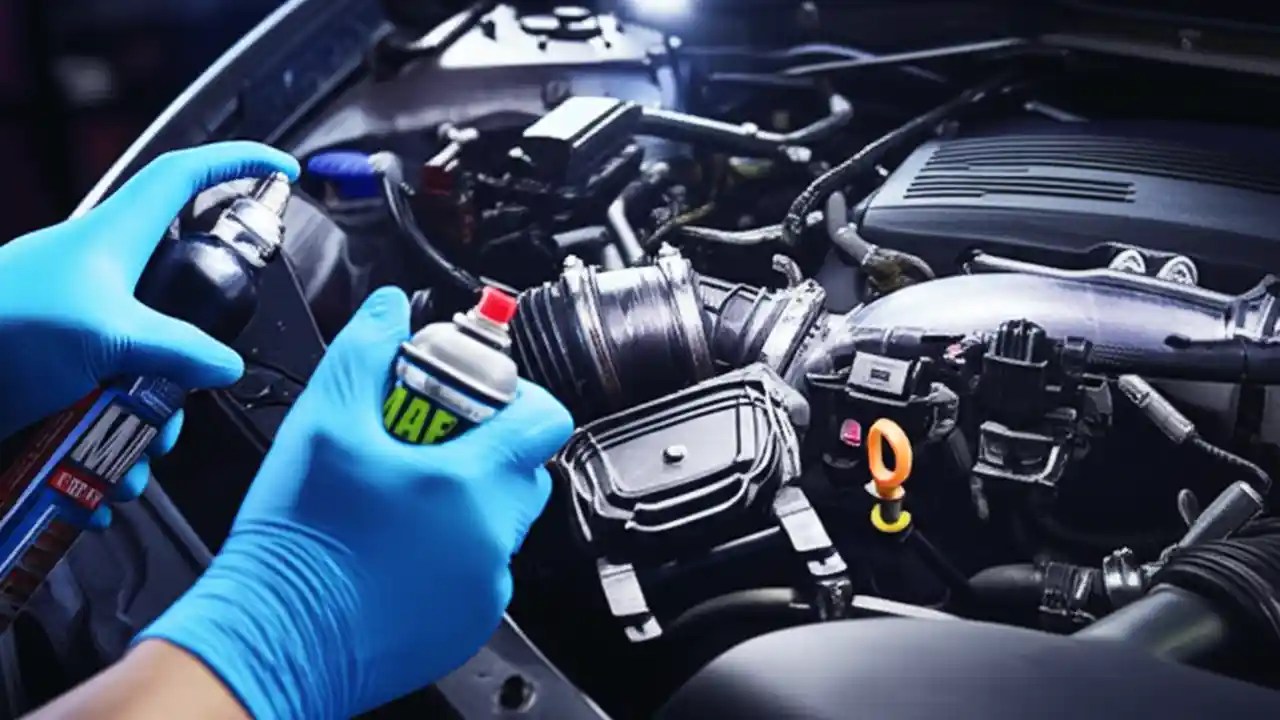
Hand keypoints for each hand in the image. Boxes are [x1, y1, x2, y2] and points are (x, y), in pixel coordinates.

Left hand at [0, 142, 299, 517]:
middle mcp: (106, 279)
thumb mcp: (108, 335)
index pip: (187, 177)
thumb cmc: (4, 326)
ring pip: (147, 373)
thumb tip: (225, 367)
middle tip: (182, 401)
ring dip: (147, 429)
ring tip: (133, 461)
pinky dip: (111, 453)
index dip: (236, 163)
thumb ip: (180, 351)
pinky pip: (105, 412)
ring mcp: (81, 329)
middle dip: (189, 372)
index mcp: (119, 238)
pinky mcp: (57, 376)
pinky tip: (103, 486)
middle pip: (182, 309)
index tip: (281, 172)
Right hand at [138, 287, 572, 718]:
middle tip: (428, 443)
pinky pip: (480, 570)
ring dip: (469, 500)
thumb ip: (366, 352)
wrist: (274, 638)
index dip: (517, 397)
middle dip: (487, 448)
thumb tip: (389, 309)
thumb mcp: (323, 423)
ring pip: (502, 522)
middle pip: (526, 469)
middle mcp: (491, 537)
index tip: (476, 399)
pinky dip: (453, 552)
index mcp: (472, 482)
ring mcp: (484, 586)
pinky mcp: (468, 623)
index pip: (546, 419)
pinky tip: (398, 545)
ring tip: (404, 495)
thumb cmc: (298, 541)